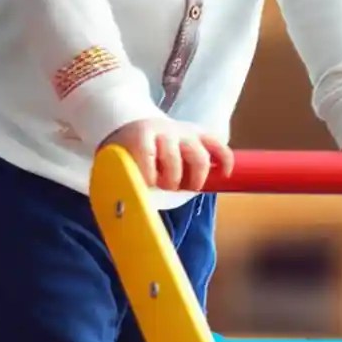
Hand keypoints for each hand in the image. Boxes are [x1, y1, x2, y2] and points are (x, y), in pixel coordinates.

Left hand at [100, 117, 233, 191]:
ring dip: (195, 177)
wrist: (138, 127)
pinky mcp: (202, 135)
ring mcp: (186, 132)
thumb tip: (122, 214)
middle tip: (167, 187)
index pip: (146, 153)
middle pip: (173, 157)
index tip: (146, 186)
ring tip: (189, 187)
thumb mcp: (116, 162)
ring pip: (199, 156)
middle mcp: (166, 130)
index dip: (147, 174)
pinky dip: (225, 161)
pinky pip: (219, 147)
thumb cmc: (128, 152)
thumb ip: (118, 181)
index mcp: (141, 135)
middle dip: (171, 180)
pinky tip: (224, 175)